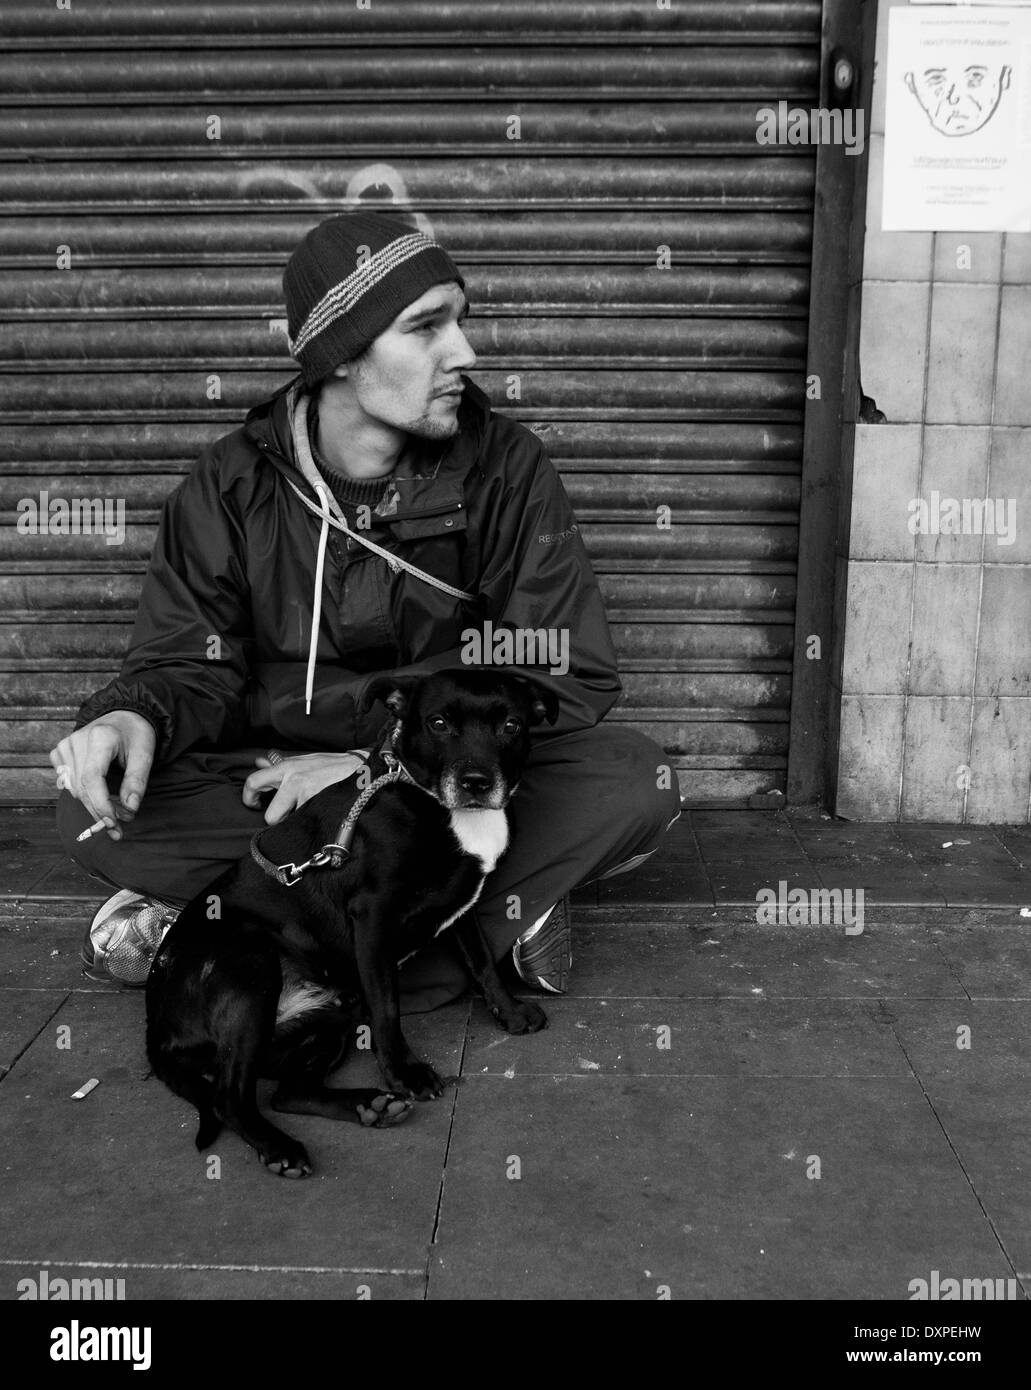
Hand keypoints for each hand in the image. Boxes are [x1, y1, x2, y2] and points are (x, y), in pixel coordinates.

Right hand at [49, 710, 155, 840]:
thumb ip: (137, 781)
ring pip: (74, 790)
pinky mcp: (59, 752)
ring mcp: (65, 745)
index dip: (101, 805)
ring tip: (115, 812)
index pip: (93, 779)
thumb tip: (131, 808)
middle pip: (82, 788)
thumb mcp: (145, 754)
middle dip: (100, 812)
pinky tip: (99, 793)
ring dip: (93, 806)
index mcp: (101, 737)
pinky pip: (68, 783)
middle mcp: (77, 740)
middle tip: (119, 828)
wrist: (123, 715)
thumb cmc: (135, 734)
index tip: (114, 823)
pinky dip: (84, 794)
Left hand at [242, 751, 368, 824]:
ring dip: (297, 822)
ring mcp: (305, 793)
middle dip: (274, 822)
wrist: (363, 769)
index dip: (249, 797)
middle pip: (269, 815)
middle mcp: (292, 779)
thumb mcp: (306, 760)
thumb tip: (259, 761)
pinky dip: (311, 822)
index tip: (255, 804)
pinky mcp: (318, 803)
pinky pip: (305, 823)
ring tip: (310, 814)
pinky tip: (321, 814)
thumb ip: (280, 764)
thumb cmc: (334, 766)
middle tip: (279, 820)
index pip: (254, 781)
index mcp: (287, 766)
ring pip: (289, 824)